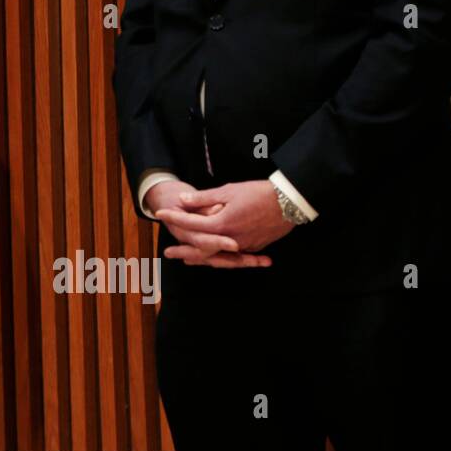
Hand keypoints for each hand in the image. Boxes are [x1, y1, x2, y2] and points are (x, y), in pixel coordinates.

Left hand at [156, 180, 291, 265]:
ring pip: (216, 257)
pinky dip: (219, 257)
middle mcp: (230, 239)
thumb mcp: (229, 191)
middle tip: (167, 253)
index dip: (174, 217)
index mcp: (221, 223)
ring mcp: (243, 245)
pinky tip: (212, 256)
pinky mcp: (253, 247)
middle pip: (201, 249)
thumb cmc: (258, 193)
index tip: (160, 213)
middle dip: (183, 251)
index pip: (192, 223)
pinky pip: (232, 256)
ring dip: (200, 258)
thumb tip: (183, 200)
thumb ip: (204, 198)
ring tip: (186, 260)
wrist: (289, 203)